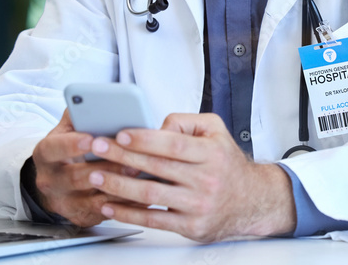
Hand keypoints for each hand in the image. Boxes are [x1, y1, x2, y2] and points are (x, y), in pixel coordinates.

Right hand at [28, 110, 139, 226]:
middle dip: (105, 168)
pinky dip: (124, 204)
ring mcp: (64, 202)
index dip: (72, 144)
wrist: (56, 182)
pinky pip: (104, 213)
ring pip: (93, 198)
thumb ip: (81, 113)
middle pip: (76, 177)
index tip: (92, 138)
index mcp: (46, 153)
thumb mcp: (68, 128)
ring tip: (140, 175)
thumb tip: (99, 98)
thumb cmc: (70, 148)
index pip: (54, 148)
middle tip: (130, 160)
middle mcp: (50, 180)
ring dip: (119, 187)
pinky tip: (141, 193)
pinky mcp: (80, 217)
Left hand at [85, 112, 296, 241]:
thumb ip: (186, 122)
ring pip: (151, 195)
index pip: (173, 144)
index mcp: (211, 153)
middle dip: (122, 157)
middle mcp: (206, 179)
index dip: (145, 139)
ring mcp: (198, 205)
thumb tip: (155, 127)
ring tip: (96, 175)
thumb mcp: (215, 130)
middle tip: (97, 149)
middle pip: (156, 168)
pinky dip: (128, 214)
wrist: (251, 200)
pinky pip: (153, 220)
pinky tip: (110, 205)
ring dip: (118, 185)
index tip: (120, 134)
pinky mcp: (191, 226)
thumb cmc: (226, 163)